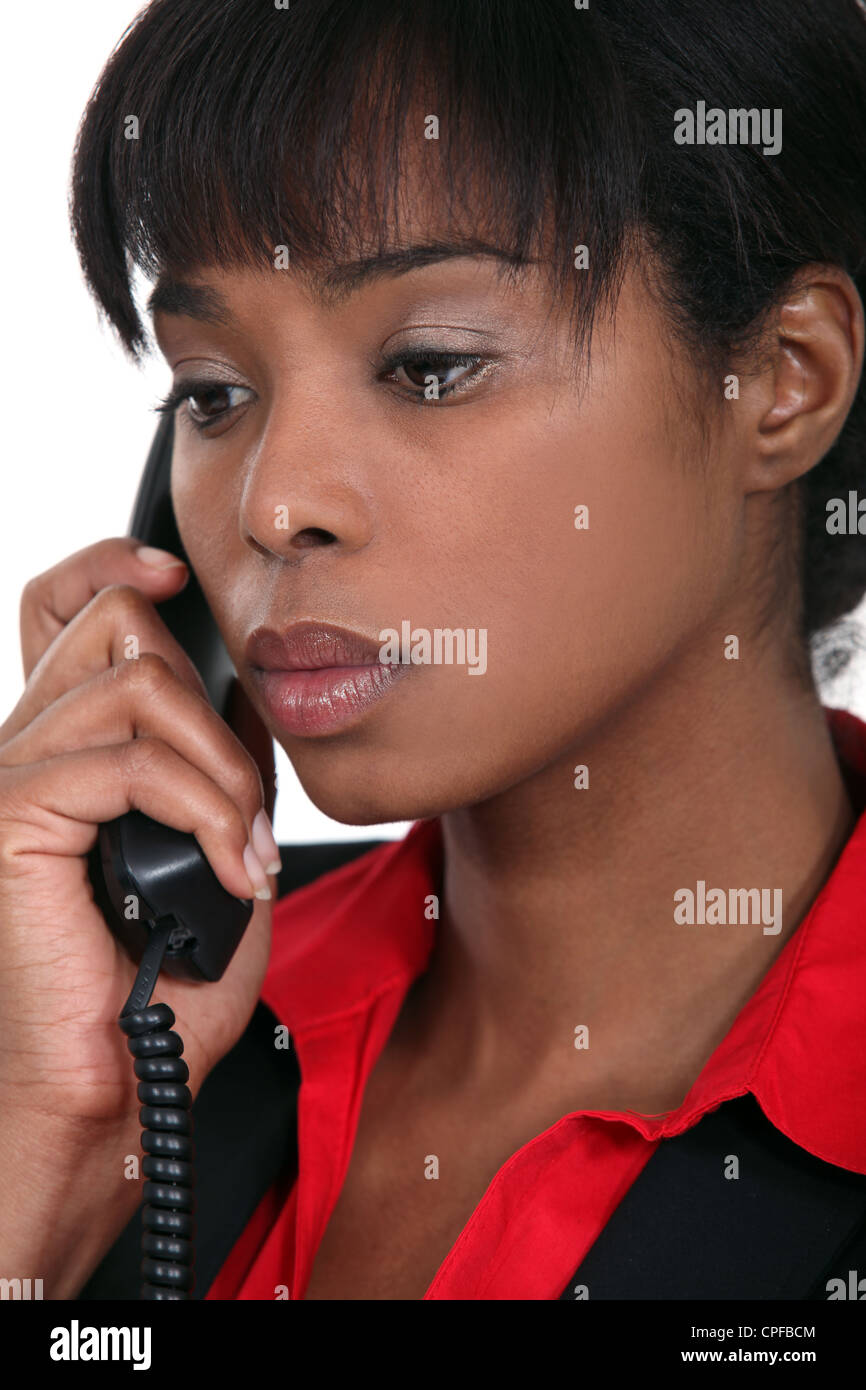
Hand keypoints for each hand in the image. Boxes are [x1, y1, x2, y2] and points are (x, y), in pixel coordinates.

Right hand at [0, 538, 278, 1129]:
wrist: (120, 1085)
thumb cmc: (163, 987)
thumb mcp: (217, 850)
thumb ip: (221, 768)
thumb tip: (248, 700)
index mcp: (65, 749)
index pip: (61, 608)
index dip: (112, 565)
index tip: (176, 572)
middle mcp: (27, 748)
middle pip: (116, 626)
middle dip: (212, 708)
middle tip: (243, 806)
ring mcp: (12, 776)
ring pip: (135, 685)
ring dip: (221, 768)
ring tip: (242, 845)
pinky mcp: (12, 816)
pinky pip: (130, 760)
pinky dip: (204, 808)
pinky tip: (226, 866)